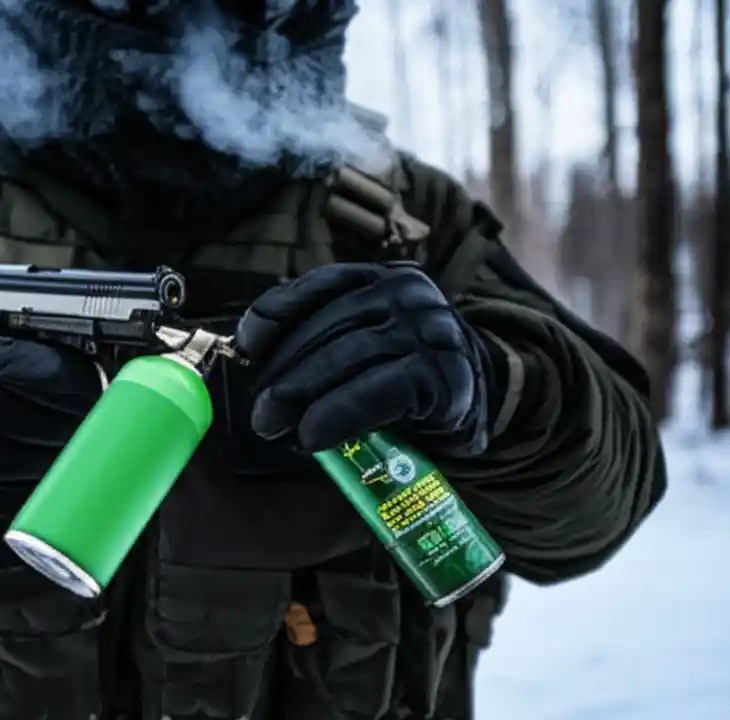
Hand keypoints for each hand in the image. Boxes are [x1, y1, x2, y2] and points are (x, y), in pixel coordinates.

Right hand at [0, 330, 102, 515]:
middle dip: (86, 428)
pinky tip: (55, 476)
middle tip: (105, 427)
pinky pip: (19, 496)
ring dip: (72, 463)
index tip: (104, 394)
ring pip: (40, 466)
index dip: (88, 388)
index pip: (52, 376)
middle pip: (51, 425)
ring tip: (85, 452)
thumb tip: (103, 381)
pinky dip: (43, 487)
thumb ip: (31, 356)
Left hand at [234, 262, 490, 455]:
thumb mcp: (369, 345)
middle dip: (282, 373)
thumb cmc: (409, 377)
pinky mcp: (443, 372)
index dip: (274, 315)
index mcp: (382, 278)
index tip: (244, 348)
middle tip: (258, 414)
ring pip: (346, 358)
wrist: (485, 404)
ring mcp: (428, 329)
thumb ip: (325, 343)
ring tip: (273, 428)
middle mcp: (407, 293)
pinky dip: (337, 416)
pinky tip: (311, 437)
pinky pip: (377, 392)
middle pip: (326, 328)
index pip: (318, 287)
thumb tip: (255, 370)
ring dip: (299, 397)